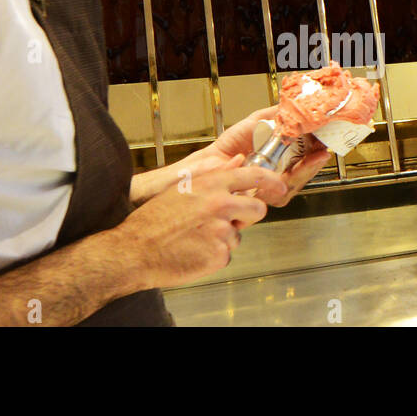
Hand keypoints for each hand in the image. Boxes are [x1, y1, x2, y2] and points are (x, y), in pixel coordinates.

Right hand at [115, 155, 289, 289]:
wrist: (136, 249)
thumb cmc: (154, 219)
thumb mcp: (183, 187)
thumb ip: (214, 175)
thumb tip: (237, 162)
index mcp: (211, 184)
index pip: (253, 175)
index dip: (271, 181)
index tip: (280, 186)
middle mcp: (220, 204)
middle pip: (258, 208)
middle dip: (249, 214)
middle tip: (230, 219)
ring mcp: (222, 231)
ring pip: (238, 234)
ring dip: (223, 237)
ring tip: (196, 237)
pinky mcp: (220, 255)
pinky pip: (226, 254)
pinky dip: (214, 254)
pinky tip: (195, 250)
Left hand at [189, 106, 332, 203]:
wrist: (209, 162)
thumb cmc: (228, 146)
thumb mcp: (255, 123)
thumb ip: (274, 115)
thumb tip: (291, 103)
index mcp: (277, 159)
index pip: (303, 156)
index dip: (315, 148)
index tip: (326, 136)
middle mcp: (277, 175)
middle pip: (305, 170)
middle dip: (317, 158)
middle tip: (327, 145)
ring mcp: (272, 186)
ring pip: (298, 180)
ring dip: (311, 167)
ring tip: (319, 153)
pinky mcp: (265, 196)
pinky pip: (285, 189)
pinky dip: (297, 175)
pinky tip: (306, 163)